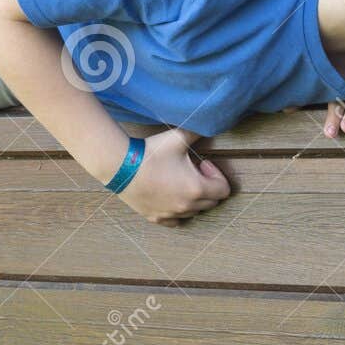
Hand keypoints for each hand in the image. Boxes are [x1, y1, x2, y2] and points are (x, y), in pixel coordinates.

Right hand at [116, 127, 230, 226]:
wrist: (121, 167)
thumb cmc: (151, 153)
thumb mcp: (178, 138)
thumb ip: (198, 131)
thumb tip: (210, 123)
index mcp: (197, 189)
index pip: (224, 190)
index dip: (217, 175)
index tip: (202, 163)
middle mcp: (187, 206)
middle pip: (211, 202)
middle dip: (207, 186)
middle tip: (192, 170)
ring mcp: (171, 214)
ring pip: (194, 212)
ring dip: (193, 198)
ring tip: (180, 181)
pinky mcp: (156, 218)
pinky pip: (176, 221)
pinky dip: (178, 211)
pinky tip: (170, 196)